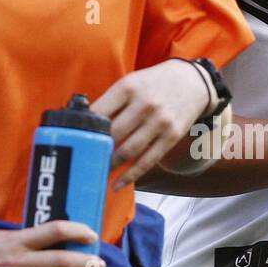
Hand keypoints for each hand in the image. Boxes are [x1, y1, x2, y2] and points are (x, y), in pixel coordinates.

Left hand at [91, 60, 211, 188]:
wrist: (193, 82)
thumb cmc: (154, 83)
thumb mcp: (131, 82)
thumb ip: (111, 101)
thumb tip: (85, 124)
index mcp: (128, 87)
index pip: (99, 112)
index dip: (85, 129)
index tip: (74, 141)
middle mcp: (144, 104)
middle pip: (113, 134)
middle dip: (97, 150)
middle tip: (84, 162)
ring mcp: (160, 122)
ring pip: (129, 151)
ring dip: (111, 165)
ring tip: (98, 173)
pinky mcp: (171, 136)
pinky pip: (148, 161)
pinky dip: (131, 175)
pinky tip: (118, 184)